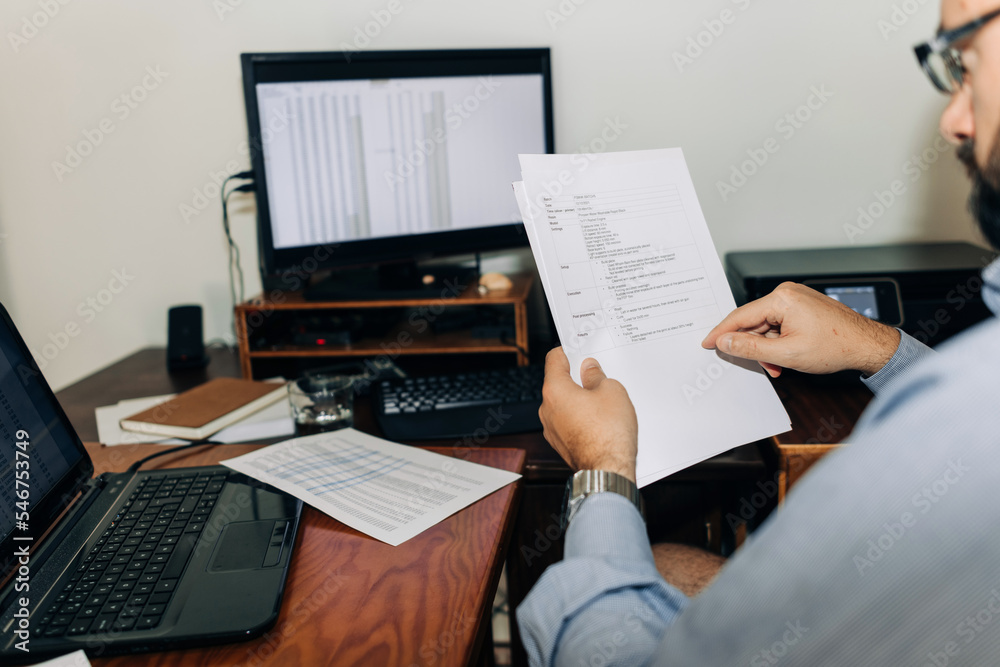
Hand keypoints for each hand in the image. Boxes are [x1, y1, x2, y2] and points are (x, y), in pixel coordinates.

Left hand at [538, 347, 637, 482]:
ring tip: (604, 402)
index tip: (578, 349)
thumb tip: (589, 370)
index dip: (568, 350)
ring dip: (580, 400)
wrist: (608, 471)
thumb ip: (597, 375)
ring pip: (564, 405)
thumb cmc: (608, 433)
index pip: (554, 359)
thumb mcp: (611, 391)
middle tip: (598, 375)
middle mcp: (547, 410)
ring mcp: (552, 430)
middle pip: (559, 383)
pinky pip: (569, 423)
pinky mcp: (561, 445)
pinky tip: (600, 421)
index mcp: (555, 390)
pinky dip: (581, 418)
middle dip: (577, 378)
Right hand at [701, 282, 900, 376]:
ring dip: (768, 348)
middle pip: (754, 322)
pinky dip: (779, 342)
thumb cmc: (836, 346)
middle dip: (754, 347)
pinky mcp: (803, 306)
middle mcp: (787, 293)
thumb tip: (725, 341)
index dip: (721, 332)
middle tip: (759, 366)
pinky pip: (779, 324)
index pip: (740, 316)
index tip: (707, 343)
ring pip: (767, 326)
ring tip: (780, 366)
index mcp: (781, 298)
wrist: (868, 345)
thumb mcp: (787, 353)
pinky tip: (787, 356)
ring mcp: (796, 298)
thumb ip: (751, 348)